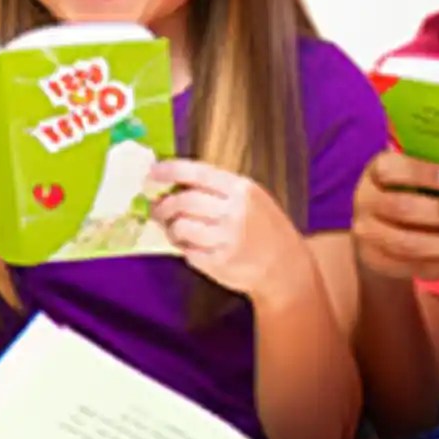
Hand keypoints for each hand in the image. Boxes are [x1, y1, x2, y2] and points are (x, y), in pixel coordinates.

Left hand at [150, 160, 305, 297]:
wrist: (287, 268)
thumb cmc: (264, 229)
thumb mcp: (251, 199)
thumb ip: (217, 190)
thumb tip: (172, 183)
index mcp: (242, 190)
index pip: (197, 173)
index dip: (169, 170)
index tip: (150, 173)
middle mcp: (235, 212)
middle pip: (183, 200)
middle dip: (163, 205)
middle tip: (157, 209)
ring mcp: (227, 238)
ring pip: (181, 226)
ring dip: (171, 228)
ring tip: (174, 230)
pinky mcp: (219, 262)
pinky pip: (187, 251)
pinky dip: (183, 248)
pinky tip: (191, 247)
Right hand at [353, 151, 438, 280]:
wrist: (381, 227)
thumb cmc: (411, 192)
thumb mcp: (418, 177)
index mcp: (376, 173)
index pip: (390, 169)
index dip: (422, 173)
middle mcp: (364, 200)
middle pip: (400, 208)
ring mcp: (366, 232)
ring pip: (406, 243)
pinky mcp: (375, 259)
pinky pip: (411, 266)